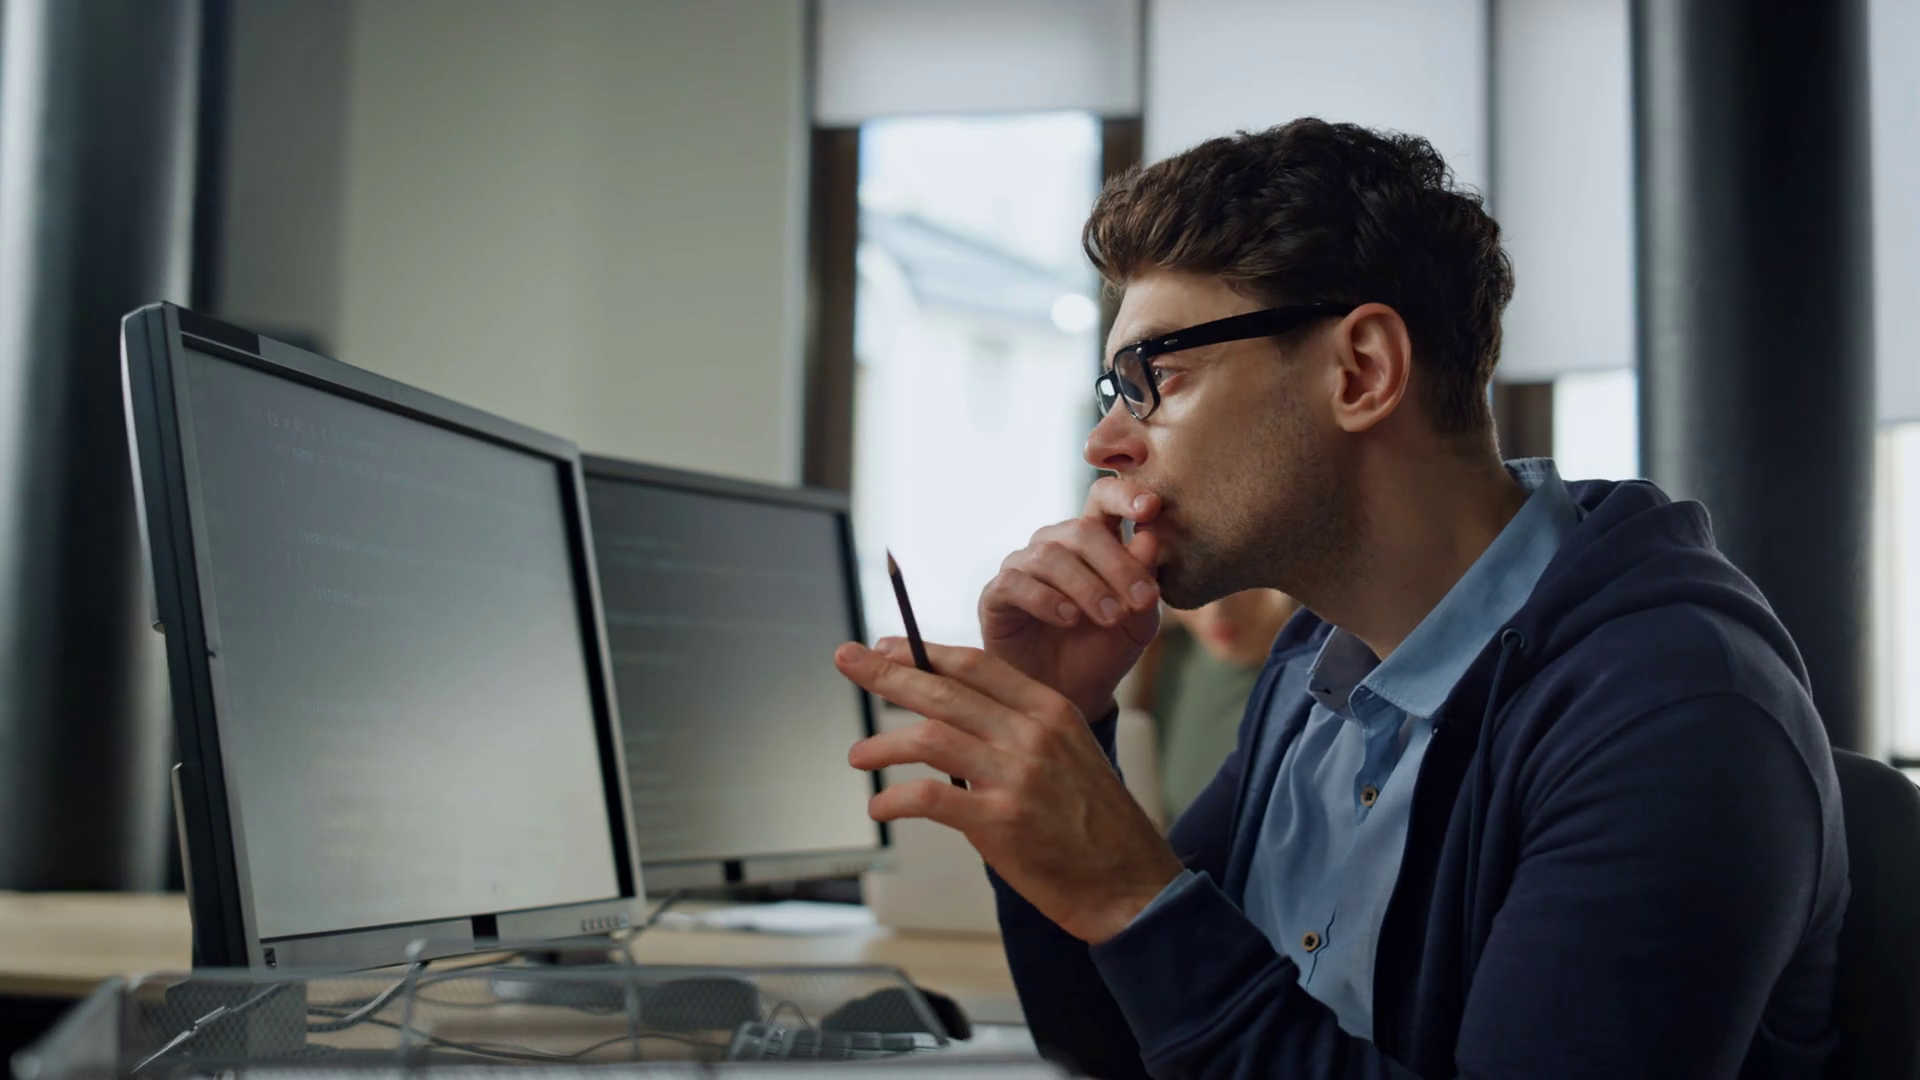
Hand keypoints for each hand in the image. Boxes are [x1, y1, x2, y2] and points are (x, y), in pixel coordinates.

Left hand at [836, 637, 1183, 944]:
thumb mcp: (1070, 754)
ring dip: (883, 744)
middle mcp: (1032, 735)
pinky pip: (929, 798)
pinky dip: (895, 799)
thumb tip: (953, 713)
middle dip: (887, 674)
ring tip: (857, 755)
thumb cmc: (1094, 823)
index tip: (886, 648)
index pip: (977, 665)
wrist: (1129, 883)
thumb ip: (1019, 730)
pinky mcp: (1000, 823)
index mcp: (1051, 711)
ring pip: (930, 738)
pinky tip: (881, 806)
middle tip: (847, 661)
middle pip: (944, 692)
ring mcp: (1016, 778)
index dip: (925, 653)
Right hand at [978, 476, 1162, 720]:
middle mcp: (1054, 545)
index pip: (1103, 498)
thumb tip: (1151, 537)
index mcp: (1093, 540)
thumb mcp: (1138, 619)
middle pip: (1081, 530)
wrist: (1070, 696)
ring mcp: (1022, 567)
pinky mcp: (996, 595)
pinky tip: (1069, 619)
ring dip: (1086, 586)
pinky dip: (1046, 599)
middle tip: (1141, 599)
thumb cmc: (1104, 650)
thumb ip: (1145, 579)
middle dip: (1116, 563)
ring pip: (1050, 556)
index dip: (1125, 494)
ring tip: (1110, 616)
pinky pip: (1016, 583)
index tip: (1151, 508)